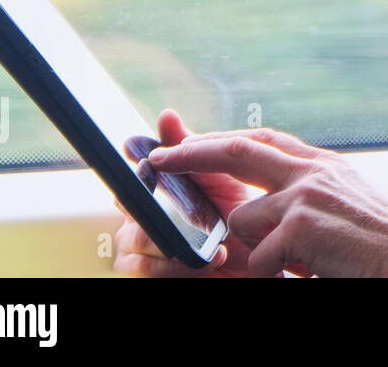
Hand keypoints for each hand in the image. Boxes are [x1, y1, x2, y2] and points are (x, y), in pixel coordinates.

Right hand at [113, 108, 283, 277]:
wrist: (258, 257)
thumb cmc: (236, 214)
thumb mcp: (222, 175)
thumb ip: (194, 148)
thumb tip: (166, 115)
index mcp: (153, 191)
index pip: (132, 178)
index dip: (138, 172)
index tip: (154, 166)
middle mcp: (141, 217)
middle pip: (129, 208)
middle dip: (157, 210)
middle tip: (187, 213)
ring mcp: (141, 247)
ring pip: (135, 239)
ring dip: (174, 242)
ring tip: (214, 246)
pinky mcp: (148, 273)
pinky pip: (141, 268)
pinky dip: (173, 266)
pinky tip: (205, 262)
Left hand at [145, 123, 387, 276]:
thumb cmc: (385, 242)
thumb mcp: (346, 203)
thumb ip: (308, 195)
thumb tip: (266, 207)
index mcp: (322, 164)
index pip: (263, 141)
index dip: (224, 139)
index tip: (192, 141)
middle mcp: (311, 171)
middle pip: (236, 151)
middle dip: (192, 152)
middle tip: (159, 157)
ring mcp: (304, 195)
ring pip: (243, 220)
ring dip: (258, 249)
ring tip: (299, 260)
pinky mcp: (300, 226)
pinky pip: (260, 258)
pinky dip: (274, 274)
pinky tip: (307, 271)